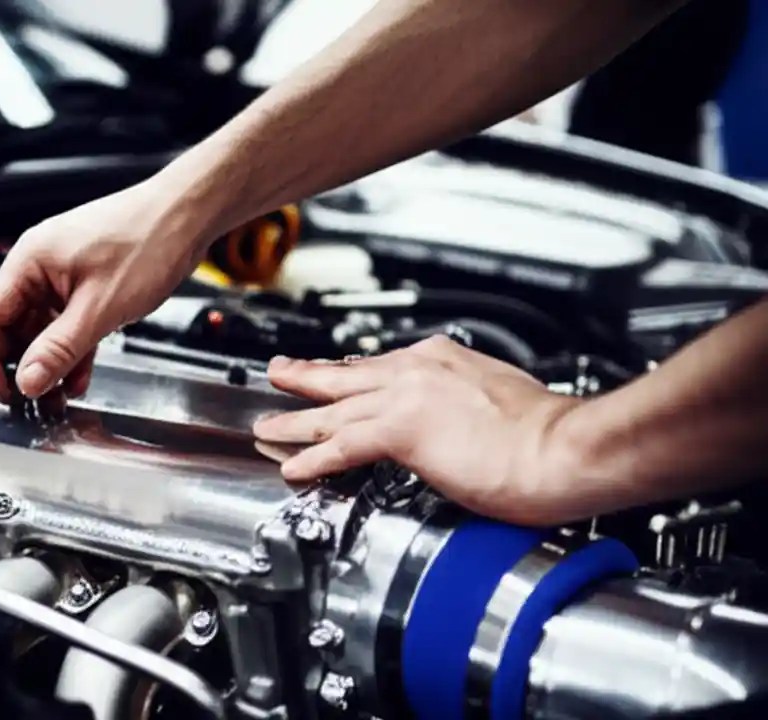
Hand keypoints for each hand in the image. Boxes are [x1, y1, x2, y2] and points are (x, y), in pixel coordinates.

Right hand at [0, 182, 211, 400]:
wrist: (188, 216)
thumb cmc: (148, 240)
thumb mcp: (100, 308)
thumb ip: (60, 348)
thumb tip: (28, 380)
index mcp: (30, 261)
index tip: (10, 392)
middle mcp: (41, 265)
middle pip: (16, 325)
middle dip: (27, 365)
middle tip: (38, 401)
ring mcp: (65, 273)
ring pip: (45, 327)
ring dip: (52, 361)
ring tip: (60, 396)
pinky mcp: (88, 282)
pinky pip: (70, 321)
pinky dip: (74, 348)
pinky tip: (80, 375)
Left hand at [252, 336, 586, 525]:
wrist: (566, 447)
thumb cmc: (548, 433)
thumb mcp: (498, 398)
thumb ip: (464, 402)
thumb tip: (456, 419)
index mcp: (443, 359)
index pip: (382, 366)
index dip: (351, 375)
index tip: (335, 375)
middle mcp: (419, 369)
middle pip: (346, 376)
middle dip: (306, 378)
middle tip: (279, 374)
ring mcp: (406, 397)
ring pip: (333, 410)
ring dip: (295, 422)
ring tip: (268, 428)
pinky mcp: (401, 430)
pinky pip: (342, 446)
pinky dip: (313, 458)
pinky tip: (294, 467)